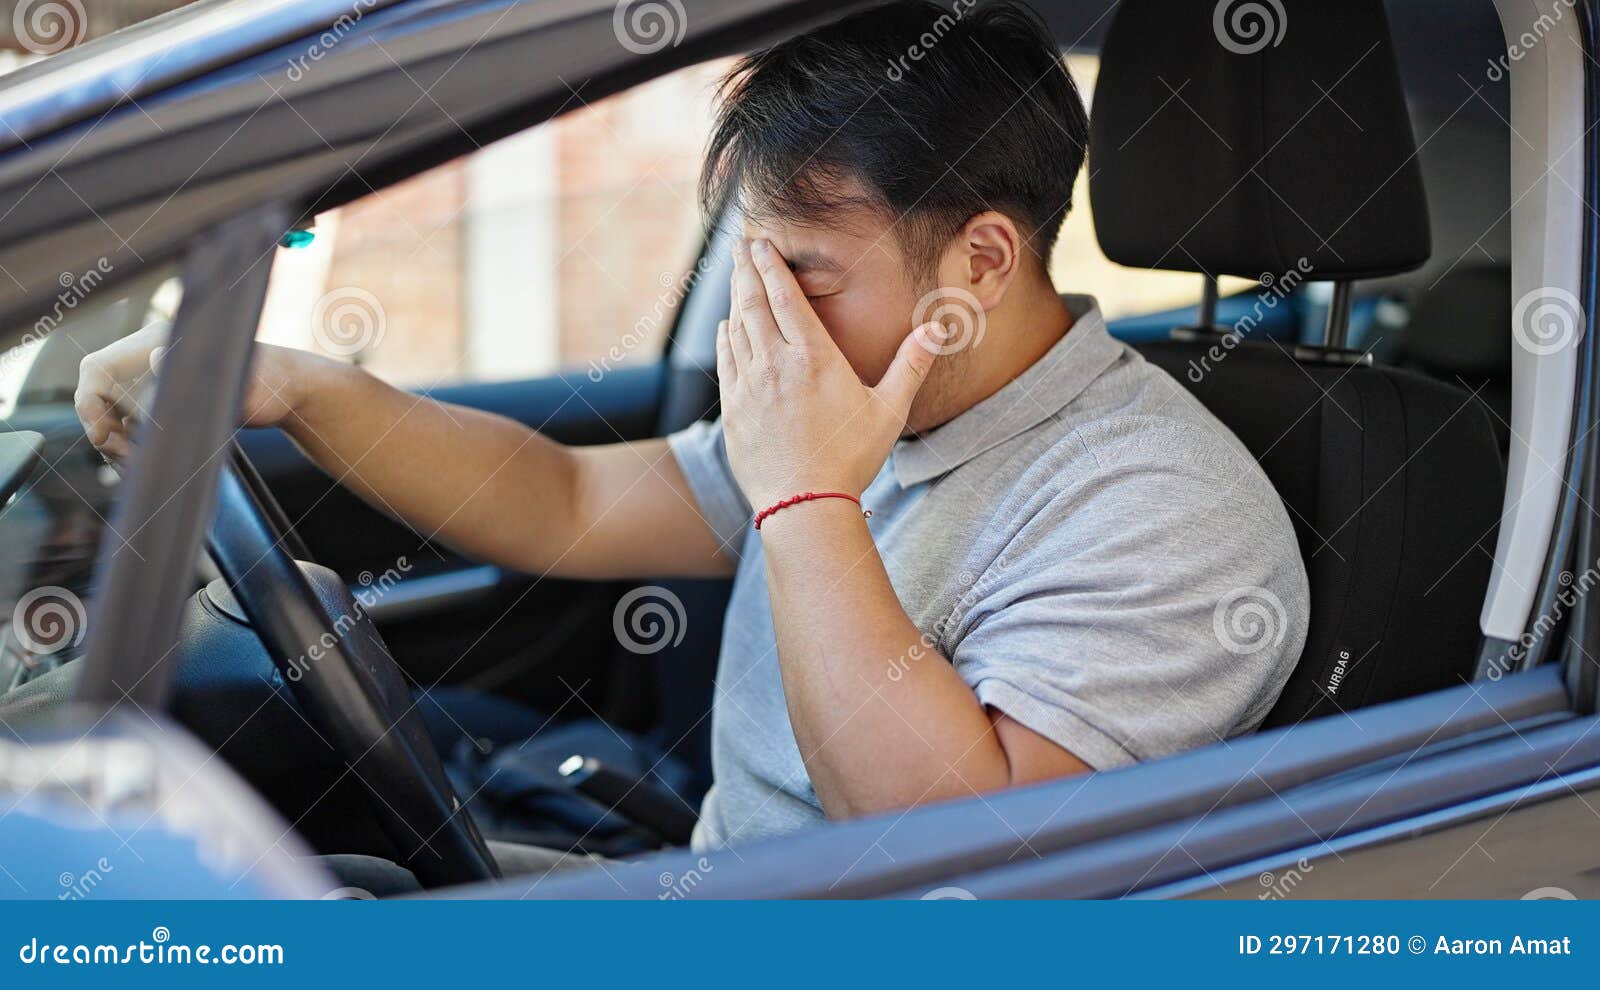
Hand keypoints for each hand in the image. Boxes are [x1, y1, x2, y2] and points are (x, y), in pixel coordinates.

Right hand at [76, 323, 324, 461]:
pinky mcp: (168, 405)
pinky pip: (135, 428)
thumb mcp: (235, 378)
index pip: (97, 368)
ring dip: (119, 446)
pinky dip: (135, 448)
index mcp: (160, 343)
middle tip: (129, 460)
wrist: (294, 392)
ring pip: (115, 418)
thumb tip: (156, 357)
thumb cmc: (271, 380)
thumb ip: (196, 375)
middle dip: (105, 433)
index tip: (104, 436)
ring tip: (140, 467)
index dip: (89, 402)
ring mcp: (157, 383)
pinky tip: (147, 465)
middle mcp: (151, 361)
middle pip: (100, 398)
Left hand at [717, 238, 941, 511]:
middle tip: (742, 245)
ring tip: (736, 277)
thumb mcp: (889, 411)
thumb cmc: (851, 459)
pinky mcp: (734, 409)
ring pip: (737, 328)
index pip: (785, 297)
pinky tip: (728, 327)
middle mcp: (775, 364)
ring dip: (735, 298)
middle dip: (747, 270)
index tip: (761, 244)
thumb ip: (911, 365)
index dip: (771, 266)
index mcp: (813, 357)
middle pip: (753, 303)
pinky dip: (726, 337)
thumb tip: (939, 330)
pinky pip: (726, 360)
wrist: (804, 505)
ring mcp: (749, 386)